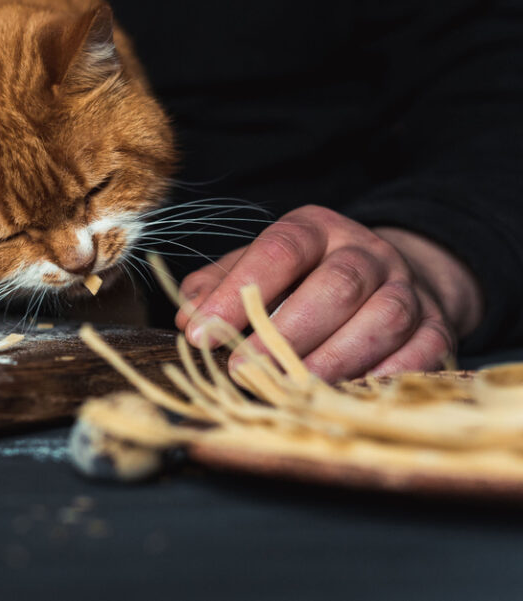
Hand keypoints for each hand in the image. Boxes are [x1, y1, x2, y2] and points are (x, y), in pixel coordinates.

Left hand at [174, 205, 483, 381]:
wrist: (386, 281)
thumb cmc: (303, 281)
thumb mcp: (255, 269)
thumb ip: (218, 286)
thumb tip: (189, 316)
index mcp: (316, 230)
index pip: (280, 249)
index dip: (238, 291)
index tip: (201, 332)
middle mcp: (366, 252)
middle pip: (336, 286)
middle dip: (285, 334)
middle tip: (243, 370)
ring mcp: (407, 288)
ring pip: (381, 319)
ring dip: (332, 360)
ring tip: (289, 389)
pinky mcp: (436, 326)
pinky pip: (421, 353)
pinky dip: (382, 378)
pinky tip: (343, 395)